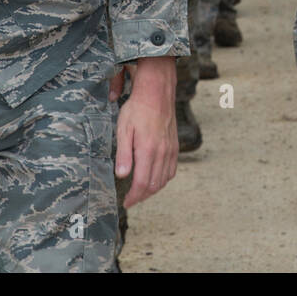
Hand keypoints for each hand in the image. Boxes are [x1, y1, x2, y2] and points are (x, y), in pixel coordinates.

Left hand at [114, 57, 177, 206]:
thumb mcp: (123, 129)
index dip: (134, 197)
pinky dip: (163, 179)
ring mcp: (170, 150)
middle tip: (131, 199)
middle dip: (142, 196)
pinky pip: (172, 170)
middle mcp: (162, 153)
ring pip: (164, 179)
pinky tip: (155, 178)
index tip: (126, 202)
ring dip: (153, 189)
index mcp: (148, 151)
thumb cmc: (137, 109)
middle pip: (154, 185)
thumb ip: (123, 154)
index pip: (142, 184)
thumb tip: (121, 175)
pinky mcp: (174, 146)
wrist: (157, 92)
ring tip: (141, 191)